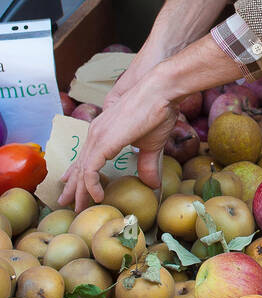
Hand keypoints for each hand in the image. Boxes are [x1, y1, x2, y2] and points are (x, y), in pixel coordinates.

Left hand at [59, 80, 177, 211]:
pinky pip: (90, 170)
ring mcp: (97, 137)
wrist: (159, 90)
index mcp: (104, 131)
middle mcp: (96, 133)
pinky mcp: (103, 142)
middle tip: (66, 202)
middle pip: (79, 165)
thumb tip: (153, 185)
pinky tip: (96, 197)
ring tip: (77, 206)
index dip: (78, 172)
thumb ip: (148, 164)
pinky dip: (91, 185)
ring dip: (79, 191)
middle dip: (73, 186)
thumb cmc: (158, 110)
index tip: (72, 185)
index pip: (85, 156)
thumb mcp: (152, 144)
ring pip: (82, 170)